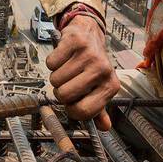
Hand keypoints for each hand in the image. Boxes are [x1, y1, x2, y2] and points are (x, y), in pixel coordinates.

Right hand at [44, 12, 119, 129]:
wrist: (90, 33)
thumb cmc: (93, 64)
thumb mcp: (99, 87)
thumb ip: (99, 109)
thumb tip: (104, 127)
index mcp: (111, 86)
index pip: (84, 111)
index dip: (71, 110)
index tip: (71, 103)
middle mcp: (103, 70)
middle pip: (65, 96)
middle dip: (60, 92)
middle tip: (68, 82)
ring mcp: (89, 55)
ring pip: (55, 80)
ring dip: (56, 77)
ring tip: (67, 68)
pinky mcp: (75, 41)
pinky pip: (51, 63)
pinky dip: (52, 62)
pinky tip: (64, 57)